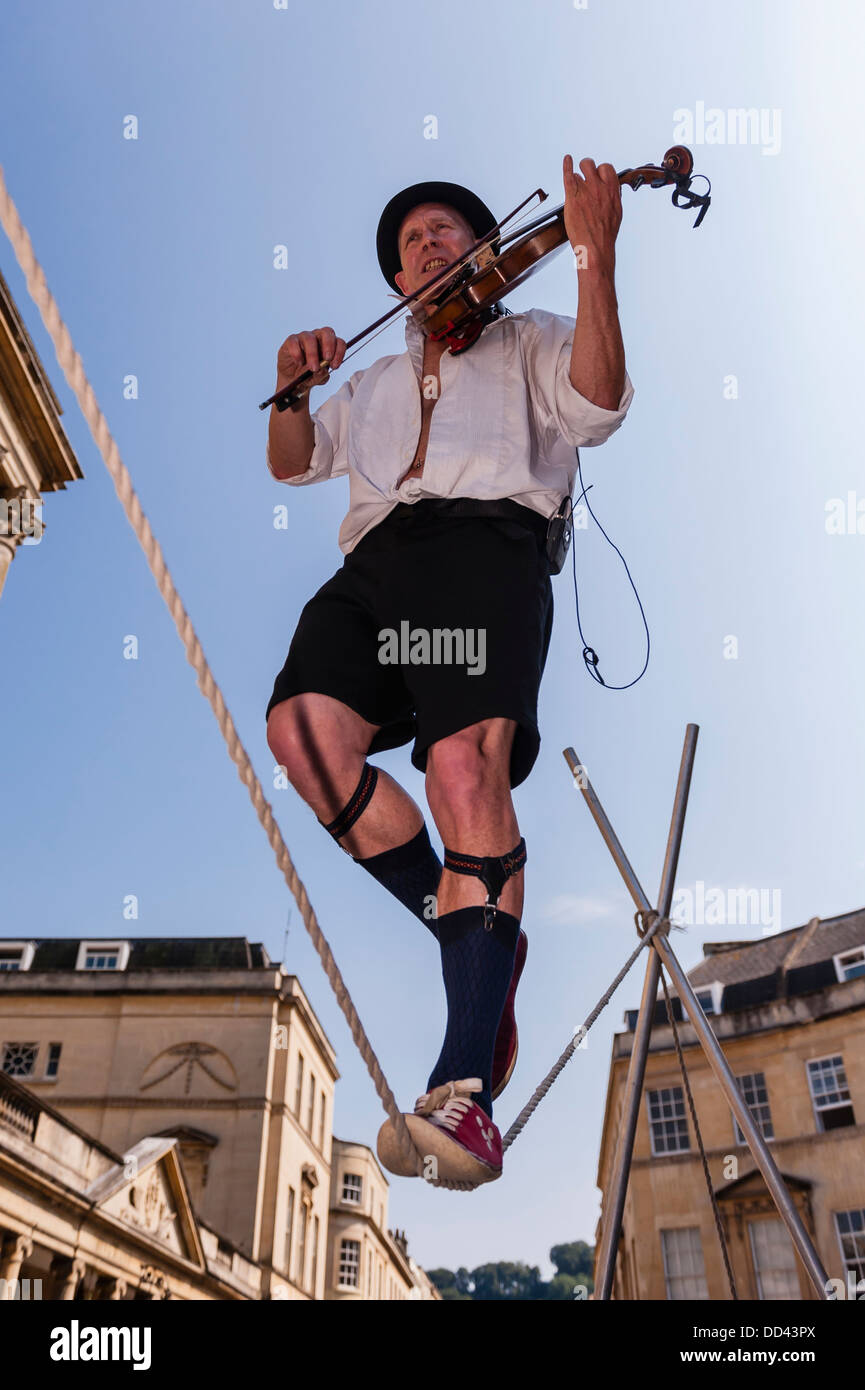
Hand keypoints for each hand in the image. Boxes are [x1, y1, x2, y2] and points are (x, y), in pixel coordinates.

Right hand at [276, 327, 345, 389]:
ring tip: (313, 368)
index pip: (339, 342)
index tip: (335, 366)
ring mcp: (304, 337)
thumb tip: (322, 369)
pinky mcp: (291, 341)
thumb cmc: (309, 375)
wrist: (293, 379)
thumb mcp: (318, 378)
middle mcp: (318, 338)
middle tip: (327, 359)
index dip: (339, 352)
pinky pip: (294, 342)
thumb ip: (321, 375)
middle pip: (327, 332)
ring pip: (310, 338)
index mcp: (329, 345)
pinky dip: (297, 354)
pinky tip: (299, 363)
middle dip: (329, 345)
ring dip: (312, 354)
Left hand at [562, 155, 621, 278]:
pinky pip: (569, 175)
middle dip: (588, 168)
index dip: (600, 172)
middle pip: (593, 165)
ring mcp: (586, 191)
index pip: (607, 169)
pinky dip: (567, 165)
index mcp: (612, 191)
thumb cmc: (604, 235)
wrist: (595, 248)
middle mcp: (600, 188)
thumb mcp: (617, 213)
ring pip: (580, 171)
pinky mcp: (573, 197)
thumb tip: (613, 190)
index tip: (597, 176)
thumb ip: (613, 198)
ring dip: (578, 177)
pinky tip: (567, 159)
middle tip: (584, 174)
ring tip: (576, 186)